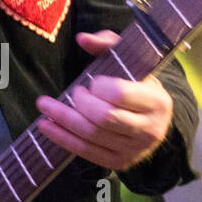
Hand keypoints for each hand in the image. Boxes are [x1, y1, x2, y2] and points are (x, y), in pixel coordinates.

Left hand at [36, 30, 173, 170]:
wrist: (156, 121)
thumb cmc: (137, 84)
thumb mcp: (130, 61)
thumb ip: (107, 44)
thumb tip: (82, 39)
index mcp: (156, 101)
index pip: (119, 94)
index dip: (99, 87)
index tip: (93, 82)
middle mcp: (149, 129)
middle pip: (103, 118)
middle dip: (80, 104)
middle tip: (74, 93)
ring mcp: (134, 150)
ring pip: (92, 136)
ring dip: (63, 120)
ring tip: (44, 106)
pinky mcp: (120, 162)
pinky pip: (86, 152)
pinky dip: (63, 139)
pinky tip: (46, 126)